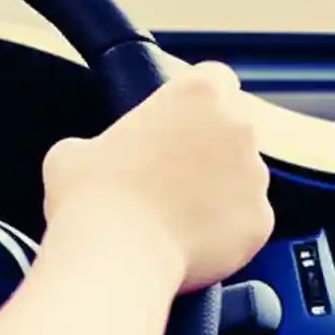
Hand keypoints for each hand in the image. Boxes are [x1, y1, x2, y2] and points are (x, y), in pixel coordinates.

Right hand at [41, 61, 273, 292]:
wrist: (116, 256)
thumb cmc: (92, 197)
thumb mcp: (74, 151)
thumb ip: (100, 142)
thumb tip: (94, 158)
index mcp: (197, 93)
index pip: (214, 79)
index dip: (197, 102)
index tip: (180, 123)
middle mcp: (237, 126)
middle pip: (234, 129)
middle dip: (211, 149)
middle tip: (172, 176)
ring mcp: (255, 176)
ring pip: (244, 178)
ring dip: (221, 191)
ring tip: (177, 216)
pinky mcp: (261, 221)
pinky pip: (247, 223)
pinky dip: (227, 232)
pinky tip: (191, 243)